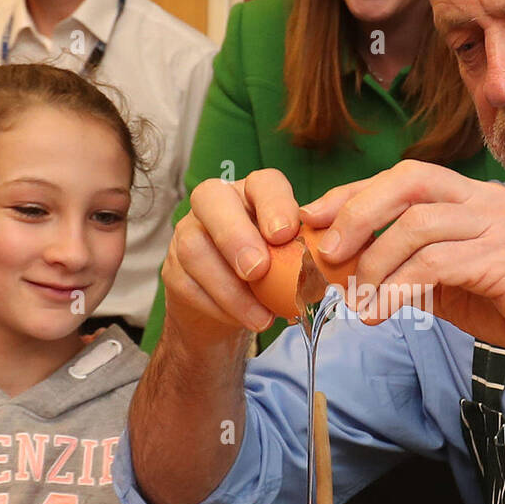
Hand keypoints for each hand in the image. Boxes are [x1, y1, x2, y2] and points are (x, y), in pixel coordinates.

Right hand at [161, 171, 301, 343]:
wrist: (232, 311)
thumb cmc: (272, 275)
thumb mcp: (293, 260)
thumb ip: (304, 254)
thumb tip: (330, 266)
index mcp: (252, 194)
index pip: (263, 182)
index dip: (274, 204)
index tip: (286, 235)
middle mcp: (215, 205)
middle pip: (210, 198)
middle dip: (235, 235)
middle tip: (258, 270)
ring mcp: (188, 234)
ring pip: (195, 248)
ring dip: (231, 287)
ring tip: (262, 317)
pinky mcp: (174, 271)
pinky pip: (189, 286)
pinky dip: (221, 308)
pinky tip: (246, 320)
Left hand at [301, 161, 504, 389]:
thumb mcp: (454, 285)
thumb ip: (412, 270)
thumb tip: (352, 273)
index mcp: (473, 198)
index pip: (404, 178)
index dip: (353, 195)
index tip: (314, 220)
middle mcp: (486, 200)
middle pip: (407, 180)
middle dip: (357, 212)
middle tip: (327, 252)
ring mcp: (499, 226)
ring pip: (416, 224)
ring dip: (374, 263)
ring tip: (359, 300)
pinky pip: (435, 263)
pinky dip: (397, 287)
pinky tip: (382, 312)